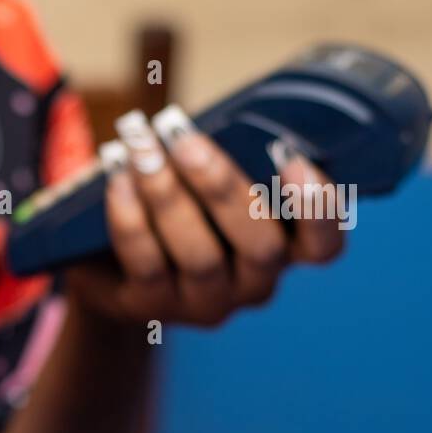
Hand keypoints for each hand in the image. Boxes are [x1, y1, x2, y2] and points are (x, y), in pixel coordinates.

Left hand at [66, 106, 345, 325]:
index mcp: (284, 248)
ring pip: (201, 257)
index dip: (317, 209)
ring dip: (168, 196)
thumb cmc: (174, 202)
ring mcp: (205, 303)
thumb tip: (198, 124)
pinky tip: (118, 180)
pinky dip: (131, 217)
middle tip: (183, 139)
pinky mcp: (154, 308)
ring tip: (141, 149)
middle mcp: (253, 284)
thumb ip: (219, 158)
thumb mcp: (202, 179)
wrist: (109, 260)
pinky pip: (148, 264)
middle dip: (222, 187)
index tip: (293, 159)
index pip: (322, 246)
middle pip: (259, 247)